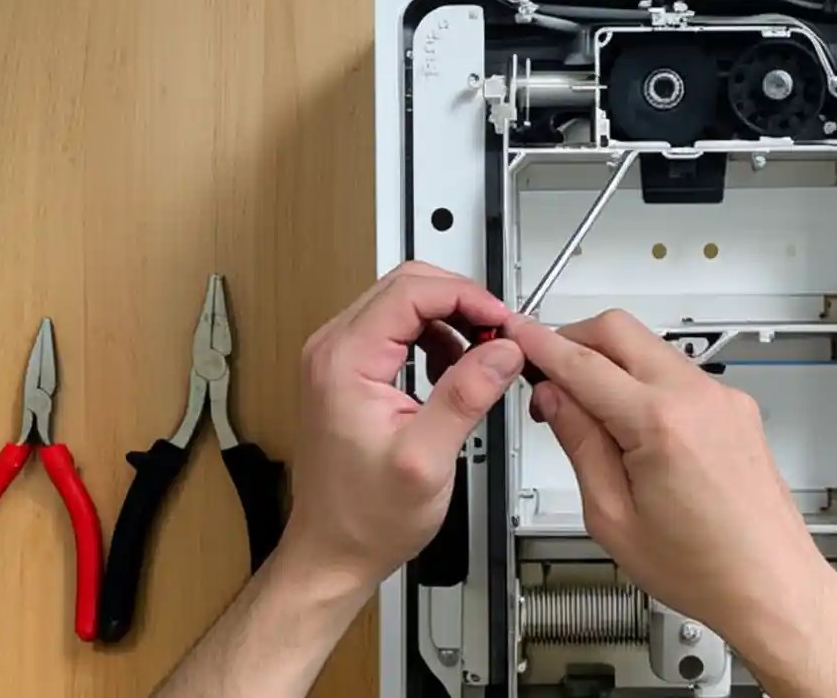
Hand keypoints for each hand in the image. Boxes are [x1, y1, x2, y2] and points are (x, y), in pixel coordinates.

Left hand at [286, 261, 523, 586]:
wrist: (333, 550)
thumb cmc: (364, 517)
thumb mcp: (426, 461)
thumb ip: (466, 398)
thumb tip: (503, 351)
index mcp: (345, 362)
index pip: (411, 292)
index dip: (466, 297)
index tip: (501, 321)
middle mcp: (334, 351)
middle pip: (406, 286)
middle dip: (461, 302)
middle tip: (499, 334)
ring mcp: (338, 359)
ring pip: (404, 304)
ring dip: (450, 320)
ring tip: (481, 358)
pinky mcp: (350, 372)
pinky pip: (398, 330)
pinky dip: (434, 339)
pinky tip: (452, 373)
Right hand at [505, 310, 836, 653]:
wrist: (771, 584)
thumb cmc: (704, 568)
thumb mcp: (612, 516)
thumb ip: (578, 444)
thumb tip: (553, 398)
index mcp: (661, 424)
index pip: (582, 362)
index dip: (539, 343)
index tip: (516, 335)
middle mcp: (697, 398)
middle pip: (619, 329)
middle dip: (573, 339)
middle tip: (544, 372)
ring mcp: (722, 398)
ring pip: (649, 345)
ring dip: (609, 360)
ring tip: (585, 409)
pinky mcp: (736, 407)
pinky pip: (677, 371)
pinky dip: (643, 379)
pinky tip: (628, 420)